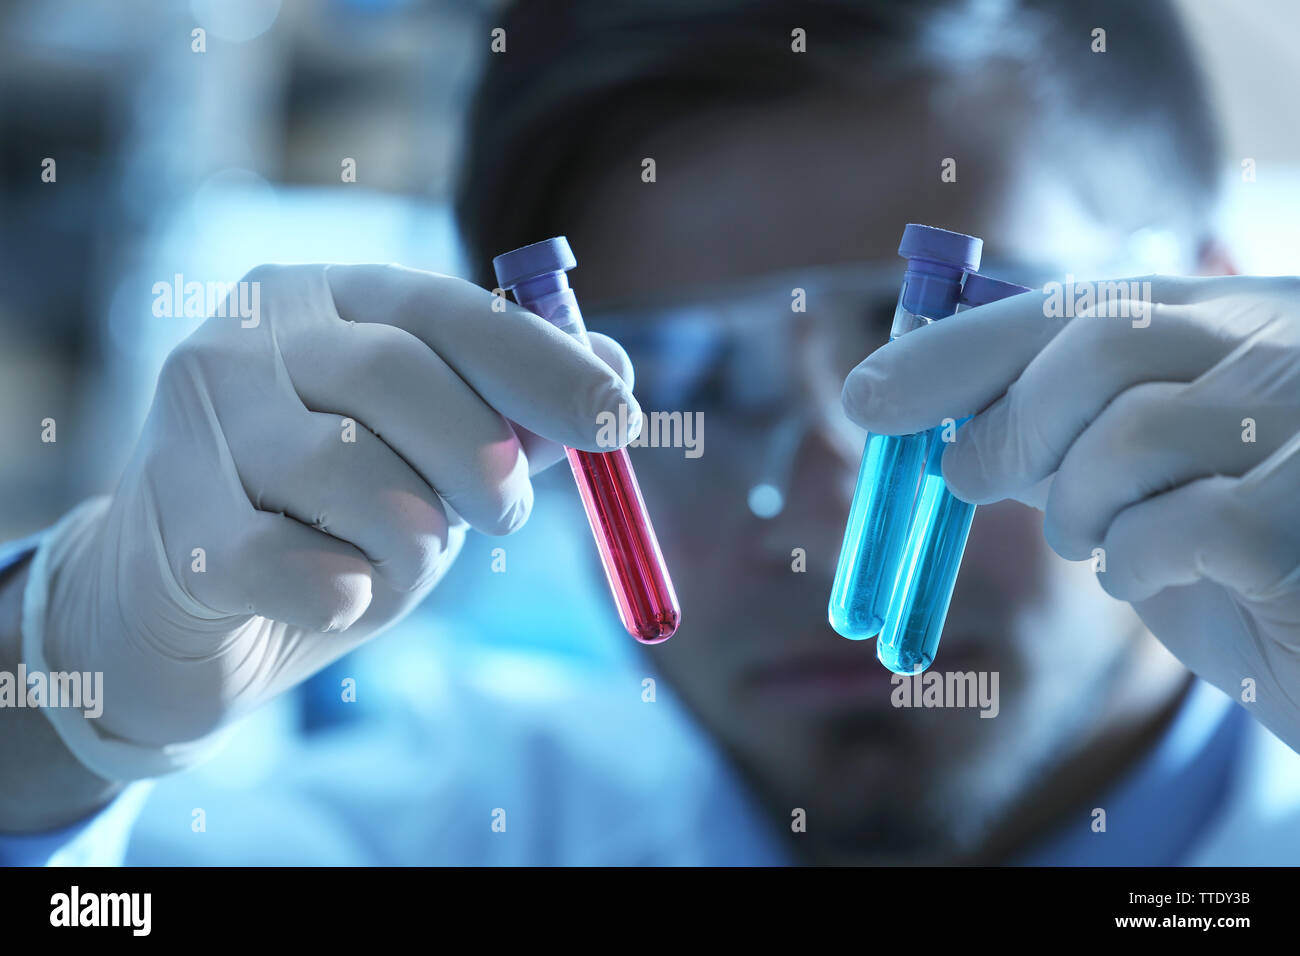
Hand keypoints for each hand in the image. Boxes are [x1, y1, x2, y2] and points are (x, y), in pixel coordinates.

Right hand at [29, 263, 638, 768]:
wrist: (184, 608)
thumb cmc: (326, 520)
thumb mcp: (432, 462)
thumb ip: (512, 419)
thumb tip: (614, 372)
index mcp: (330, 298)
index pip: (448, 311)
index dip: (543, 366)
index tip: (621, 421)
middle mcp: (252, 333)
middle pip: (397, 376)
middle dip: (480, 462)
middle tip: (505, 518)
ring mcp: (194, 419)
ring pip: (348, 472)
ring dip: (410, 541)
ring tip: (395, 560)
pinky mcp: (168, 517)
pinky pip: (282, 561)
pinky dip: (340, 591)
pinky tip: (339, 596)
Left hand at [843, 275, 1299, 750]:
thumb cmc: (1244, 566)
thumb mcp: (1143, 483)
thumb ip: (1066, 436)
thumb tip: (942, 425)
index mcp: (1236, 319)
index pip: (1082, 302)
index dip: (964, 347)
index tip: (868, 395)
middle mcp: (1285, 343)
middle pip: (1098, 348)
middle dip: (1006, 424)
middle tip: (965, 477)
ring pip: (1128, 435)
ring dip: (1078, 507)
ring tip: (1099, 542)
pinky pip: (1181, 526)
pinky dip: (1136, 562)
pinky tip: (1160, 576)